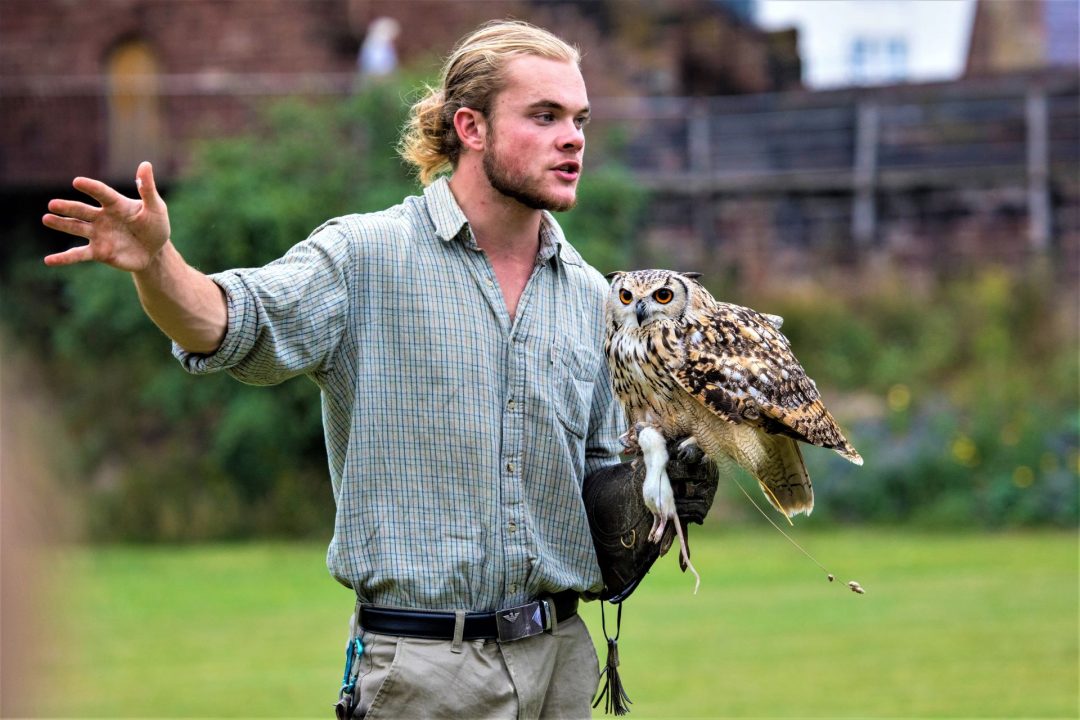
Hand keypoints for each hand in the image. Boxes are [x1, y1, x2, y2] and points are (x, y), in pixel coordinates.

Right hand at [42, 161, 170, 271]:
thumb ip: (147, 189)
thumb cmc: (155, 226)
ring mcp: (98, 235)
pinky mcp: (98, 252)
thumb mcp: (156, 208)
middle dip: (68, 208)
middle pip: (82, 211)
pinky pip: (78, 255)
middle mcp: (102, 217)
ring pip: (76, 228)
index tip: (77, 182)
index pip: (102, 194)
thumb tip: (145, 164)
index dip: (91, 188)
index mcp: (116, 204)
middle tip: (52, 204)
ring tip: (46, 218)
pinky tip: (49, 261)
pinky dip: (64, 258)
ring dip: (62, 224)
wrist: (155, 252)